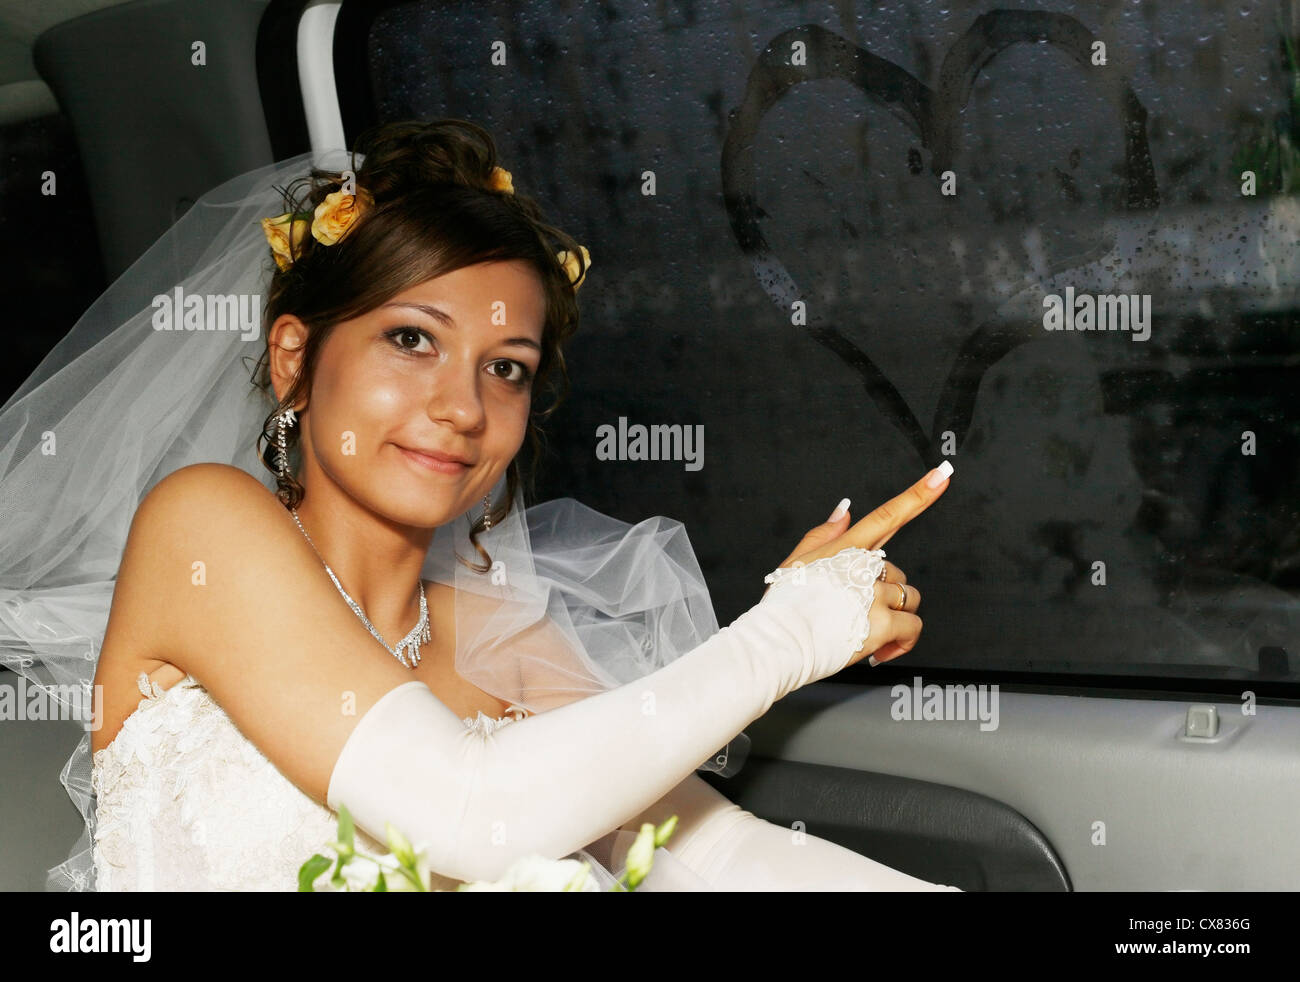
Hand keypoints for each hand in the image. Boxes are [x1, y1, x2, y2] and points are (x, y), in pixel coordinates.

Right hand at [769, 463, 952, 666]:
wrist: (777, 643)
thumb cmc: (782, 608)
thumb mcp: (795, 563)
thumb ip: (823, 535)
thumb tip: (844, 512)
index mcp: (845, 549)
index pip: (887, 516)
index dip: (918, 495)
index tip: (941, 477)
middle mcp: (864, 566)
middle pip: (897, 572)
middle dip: (884, 594)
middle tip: (856, 614)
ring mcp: (875, 593)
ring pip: (908, 598)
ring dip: (894, 617)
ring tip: (867, 634)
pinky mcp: (883, 622)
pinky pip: (913, 627)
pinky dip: (903, 642)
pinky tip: (880, 650)